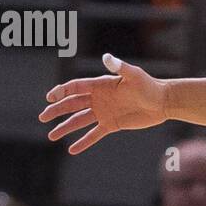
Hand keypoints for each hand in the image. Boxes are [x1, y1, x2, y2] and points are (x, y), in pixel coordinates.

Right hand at [39, 54, 166, 154]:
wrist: (163, 102)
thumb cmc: (149, 85)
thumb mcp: (134, 76)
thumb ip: (120, 68)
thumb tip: (106, 56)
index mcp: (102, 85)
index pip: (76, 87)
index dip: (62, 91)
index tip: (50, 97)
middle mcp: (100, 98)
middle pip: (73, 104)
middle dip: (57, 110)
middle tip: (42, 117)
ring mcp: (104, 112)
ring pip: (80, 120)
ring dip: (65, 127)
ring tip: (51, 135)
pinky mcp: (112, 124)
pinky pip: (94, 134)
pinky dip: (83, 142)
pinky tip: (72, 149)